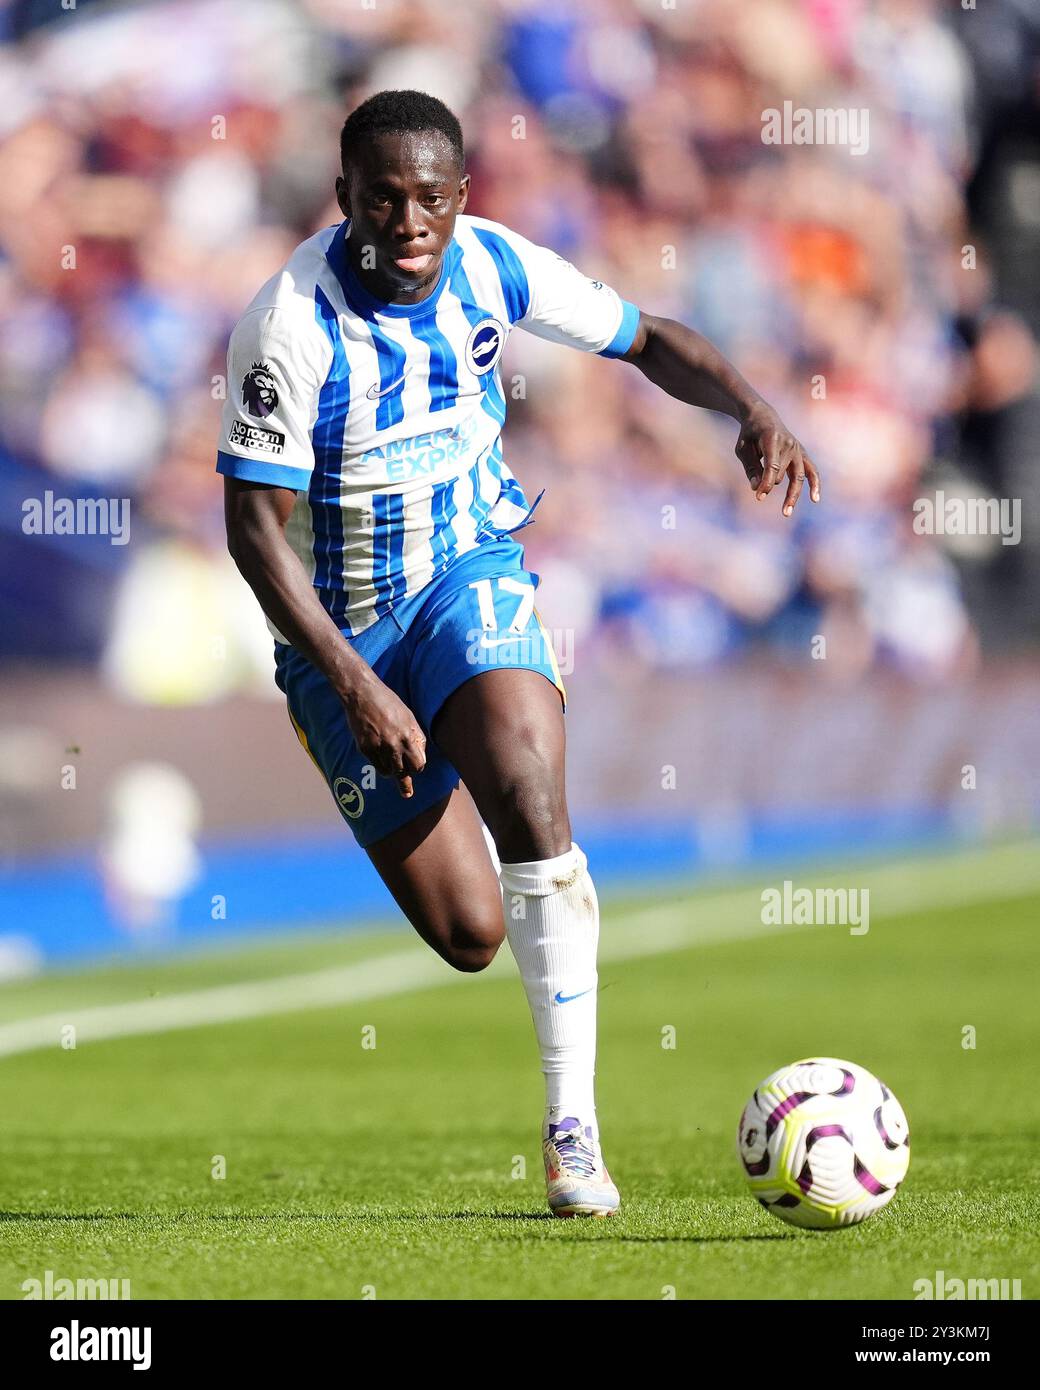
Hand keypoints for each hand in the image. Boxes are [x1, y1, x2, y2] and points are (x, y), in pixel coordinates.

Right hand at [342, 675, 426, 797]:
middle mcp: (394, 744)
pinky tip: (380, 757)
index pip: (418, 764)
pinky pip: (377, 766)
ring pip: (390, 772)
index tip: (415, 766)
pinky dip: (380, 765)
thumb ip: (415, 736)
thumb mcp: (408, 716)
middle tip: (404, 775)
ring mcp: (378, 747)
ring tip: (391, 764)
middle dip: (406, 773)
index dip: (417, 766)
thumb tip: (419, 754)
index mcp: (408, 735)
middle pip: (405, 772)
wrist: (362, 694)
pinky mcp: (365, 748)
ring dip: (393, 770)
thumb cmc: (387, 702)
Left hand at [735, 403, 820, 516]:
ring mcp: (798, 449)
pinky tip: (815, 499)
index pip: (772, 465)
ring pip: (798, 477)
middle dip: (770, 484)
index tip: (759, 496)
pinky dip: (814, 484)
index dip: (766, 482)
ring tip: (786, 513)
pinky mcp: (802, 454)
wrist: (763, 416)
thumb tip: (757, 489)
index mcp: (772, 438)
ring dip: (792, 495)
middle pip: (782, 473)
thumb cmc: (749, 434)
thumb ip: (751, 468)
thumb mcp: (743, 448)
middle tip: (759, 496)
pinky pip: (812, 471)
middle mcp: (789, 443)